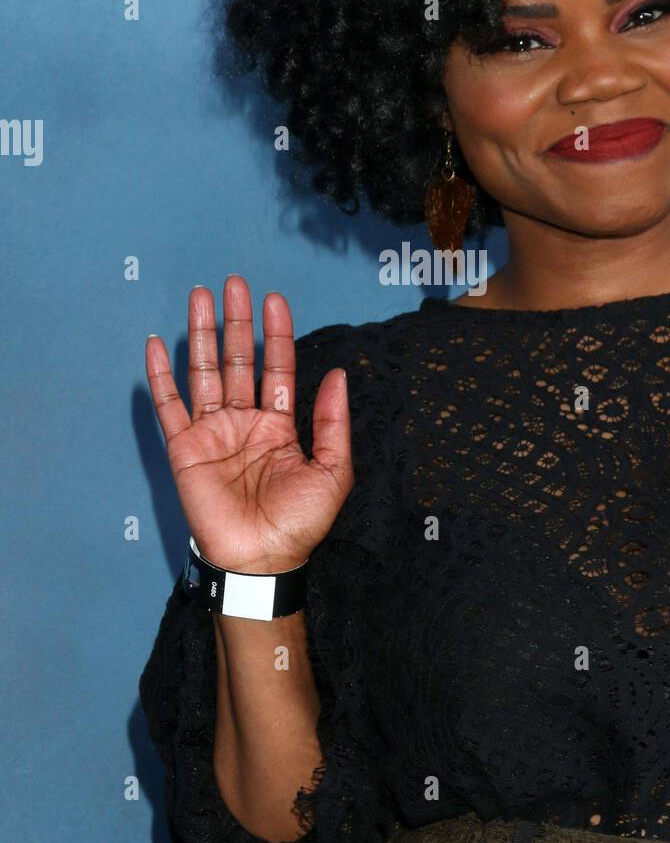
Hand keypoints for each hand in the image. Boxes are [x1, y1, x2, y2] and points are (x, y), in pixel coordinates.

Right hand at [145, 276, 352, 573]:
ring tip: (200, 295)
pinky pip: (170, 405)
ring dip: (202, 333)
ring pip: (205, 371)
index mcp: (279, 425)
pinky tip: (158, 342)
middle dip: (237, 321)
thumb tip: (337, 373)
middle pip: (239, 360)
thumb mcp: (334, 470)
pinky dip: (162, 375)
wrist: (261, 559)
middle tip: (235, 283)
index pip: (277, 367)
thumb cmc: (299, 523)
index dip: (277, 334)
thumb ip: (333, 422)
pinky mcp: (184, 447)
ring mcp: (212, 432)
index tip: (275, 299)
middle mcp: (244, 421)